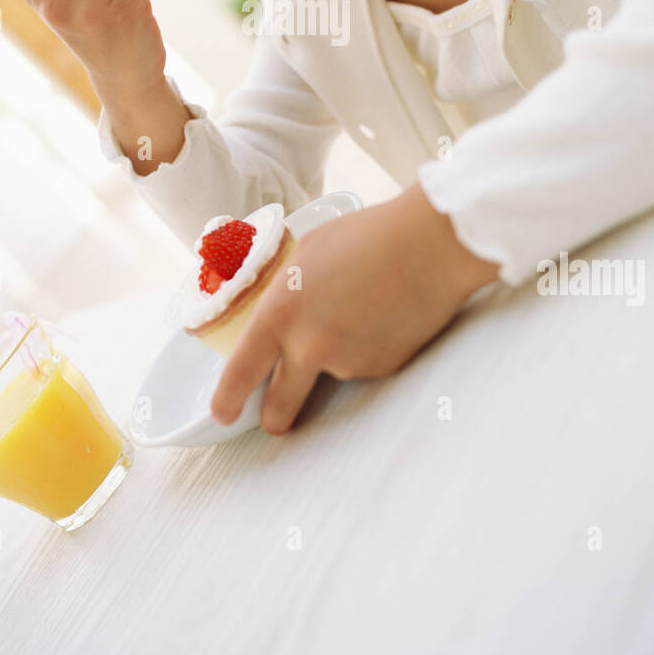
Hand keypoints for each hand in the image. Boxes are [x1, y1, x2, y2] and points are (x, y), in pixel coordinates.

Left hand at [210, 182, 501, 434]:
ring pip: (328, 378)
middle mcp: (310, 348)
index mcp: (281, 313)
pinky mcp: (383, 370)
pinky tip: (383, 315)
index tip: (222, 412)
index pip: (240, 373)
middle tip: (274, 418)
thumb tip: (278, 312)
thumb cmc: (367, 236)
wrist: (432, 246)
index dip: (227, 400)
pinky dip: (367, 351)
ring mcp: (349, 364)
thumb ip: (285, 290)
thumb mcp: (306, 253)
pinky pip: (363, 368)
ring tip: (358, 310)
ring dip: (333, 361)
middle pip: (278, 406)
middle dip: (273, 418)